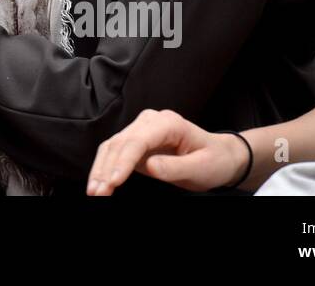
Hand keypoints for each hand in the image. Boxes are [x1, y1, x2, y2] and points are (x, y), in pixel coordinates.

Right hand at [88, 108, 248, 194]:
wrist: (219, 156)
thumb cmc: (214, 160)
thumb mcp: (201, 167)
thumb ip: (175, 167)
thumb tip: (149, 166)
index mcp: (168, 123)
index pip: (138, 140)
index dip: (123, 161)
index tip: (114, 182)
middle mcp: (150, 122)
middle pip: (120, 143)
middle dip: (106, 169)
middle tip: (98, 193)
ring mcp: (140, 130)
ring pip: (112, 147)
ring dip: (100, 169)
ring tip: (94, 191)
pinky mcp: (135, 143)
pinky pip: (114, 153)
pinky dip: (104, 168)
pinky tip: (99, 183)